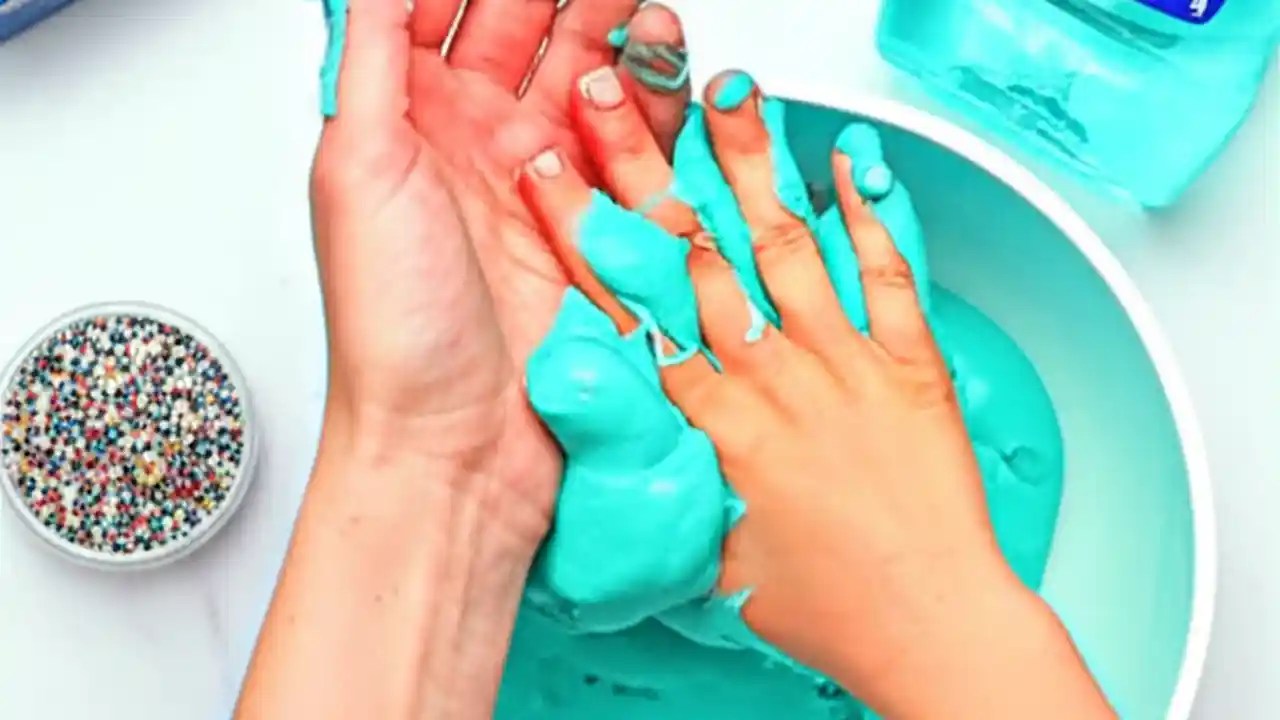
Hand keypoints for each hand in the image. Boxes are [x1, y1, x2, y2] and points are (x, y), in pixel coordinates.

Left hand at [310, 0, 690, 544]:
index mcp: (411, 122)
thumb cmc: (393, 327)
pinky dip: (655, 108)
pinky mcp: (600, 228)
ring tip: (646, 15)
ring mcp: (545, 186)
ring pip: (592, 79)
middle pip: (531, 31)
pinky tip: (664, 77)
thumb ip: (372, 52)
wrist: (456, 444)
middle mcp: (479, 147)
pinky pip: (636, 148)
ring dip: (619, 37)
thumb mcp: (356, 165)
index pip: (450, 12)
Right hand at [517, 71, 1112, 718]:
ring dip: (750, 166)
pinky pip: (888, 275)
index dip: (586, 234)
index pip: (631, 308)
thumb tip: (624, 432)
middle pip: (694, 257)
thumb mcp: (707, 551)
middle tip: (611, 107)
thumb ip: (663, 477)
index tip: (552, 177)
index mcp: (712, 423)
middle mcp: (771, 378)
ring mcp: (843, 363)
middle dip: (644, 173)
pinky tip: (849, 168)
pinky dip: (871, 216)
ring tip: (725, 101)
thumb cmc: (822, 602)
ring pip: (785, 244)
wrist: (926, 621)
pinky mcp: (909, 364)